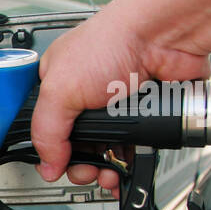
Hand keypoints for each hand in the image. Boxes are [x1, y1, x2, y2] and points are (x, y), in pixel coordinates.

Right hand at [31, 8, 210, 190]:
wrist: (163, 35)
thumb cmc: (114, 40)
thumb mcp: (60, 89)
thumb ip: (47, 131)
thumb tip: (48, 166)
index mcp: (58, 85)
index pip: (47, 129)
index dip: (52, 151)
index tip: (60, 166)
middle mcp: (86, 96)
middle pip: (77, 145)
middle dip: (81, 165)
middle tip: (87, 171)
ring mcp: (116, 106)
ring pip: (107, 149)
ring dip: (106, 169)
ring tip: (109, 174)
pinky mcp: (144, 113)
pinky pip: (136, 147)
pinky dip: (132, 162)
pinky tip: (127, 168)